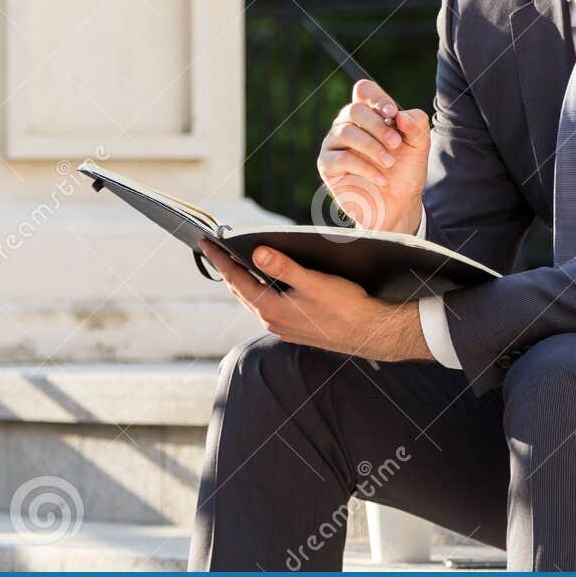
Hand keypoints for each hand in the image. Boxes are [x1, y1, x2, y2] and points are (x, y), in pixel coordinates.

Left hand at [202, 240, 430, 361]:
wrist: (370, 333)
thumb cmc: (345, 306)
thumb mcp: (313, 282)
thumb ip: (283, 268)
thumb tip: (257, 252)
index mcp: (271, 308)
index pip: (236, 279)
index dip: (220, 259)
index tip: (206, 243)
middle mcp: (272, 320)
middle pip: (241, 290)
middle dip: (228, 268)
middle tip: (214, 249)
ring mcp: (283, 326)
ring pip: (254, 299)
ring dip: (244, 280)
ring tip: (236, 262)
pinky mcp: (294, 328)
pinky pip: (268, 306)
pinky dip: (260, 290)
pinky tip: (267, 282)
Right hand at [317, 79, 429, 235]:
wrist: (398, 204)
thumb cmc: (405, 171)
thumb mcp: (419, 145)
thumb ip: (415, 124)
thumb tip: (399, 114)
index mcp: (369, 114)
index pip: (364, 90)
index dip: (377, 96)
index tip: (392, 112)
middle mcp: (348, 124)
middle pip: (354, 109)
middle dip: (378, 126)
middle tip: (396, 144)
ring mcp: (335, 143)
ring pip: (346, 132)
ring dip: (372, 147)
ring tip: (390, 163)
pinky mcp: (328, 165)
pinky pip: (341, 158)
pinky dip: (365, 168)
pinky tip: (381, 178)